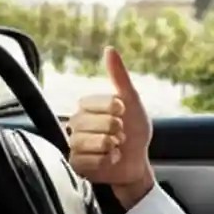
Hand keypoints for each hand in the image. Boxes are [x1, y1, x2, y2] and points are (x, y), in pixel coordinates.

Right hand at [68, 46, 154, 209]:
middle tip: (121, 134)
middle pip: (88, 122)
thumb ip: (119, 76)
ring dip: (109, 146)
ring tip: (116, 147)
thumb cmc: (135, 131)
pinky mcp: (76, 164)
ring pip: (86, 141)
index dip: (114, 108)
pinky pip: (86, 160)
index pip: (93, 101)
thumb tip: (110, 49)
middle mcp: (76, 123)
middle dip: (113, 129)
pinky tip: (111, 160)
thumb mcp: (131, 101)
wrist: (139, 162)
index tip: (123, 113)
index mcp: (87, 106)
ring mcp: (74, 144)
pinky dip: (105, 161)